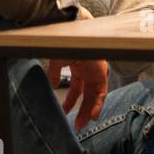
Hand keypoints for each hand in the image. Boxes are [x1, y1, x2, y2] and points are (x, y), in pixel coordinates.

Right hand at [45, 7, 108, 128]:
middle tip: (75, 124)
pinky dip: (98, 104)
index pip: (77, 88)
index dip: (72, 101)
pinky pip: (102, 92)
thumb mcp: (56, 61)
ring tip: (81, 124)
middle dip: (80, 110)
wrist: (72, 29)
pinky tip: (92, 115)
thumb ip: (54, 74)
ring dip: (89, 111)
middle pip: (86, 95)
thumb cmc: (64, 41)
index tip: (66, 111)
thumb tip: (51, 85)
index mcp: (78, 68)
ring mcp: (96, 72)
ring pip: (95, 96)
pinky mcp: (102, 72)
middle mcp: (89, 71)